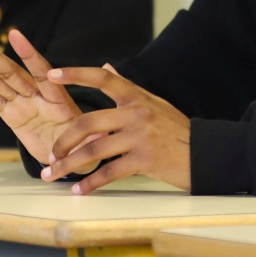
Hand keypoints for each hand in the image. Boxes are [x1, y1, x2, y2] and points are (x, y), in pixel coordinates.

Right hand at [0, 29, 82, 166]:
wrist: (73, 153)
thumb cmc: (86, 143)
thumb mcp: (92, 140)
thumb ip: (92, 136)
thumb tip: (103, 135)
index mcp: (58, 97)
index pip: (42, 72)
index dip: (30, 55)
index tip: (16, 35)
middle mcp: (37, 94)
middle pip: (11, 71)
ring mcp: (21, 102)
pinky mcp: (10, 113)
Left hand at [41, 65, 191, 194]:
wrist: (205, 153)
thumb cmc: (176, 129)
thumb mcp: (154, 102)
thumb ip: (128, 88)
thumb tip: (106, 66)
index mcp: (137, 97)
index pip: (104, 78)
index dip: (76, 74)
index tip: (51, 75)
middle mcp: (137, 113)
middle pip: (87, 122)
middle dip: (63, 141)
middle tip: (50, 155)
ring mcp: (141, 137)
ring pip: (93, 150)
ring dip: (68, 165)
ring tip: (53, 175)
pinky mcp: (145, 160)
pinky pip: (109, 173)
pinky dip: (91, 184)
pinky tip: (79, 191)